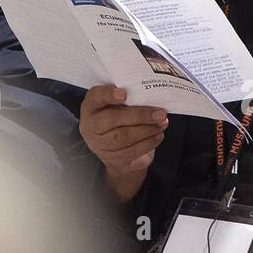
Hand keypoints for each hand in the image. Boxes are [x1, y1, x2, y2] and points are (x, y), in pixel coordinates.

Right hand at [79, 84, 168, 200]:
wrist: (115, 148)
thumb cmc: (119, 119)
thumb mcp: (118, 106)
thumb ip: (129, 98)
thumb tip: (150, 97)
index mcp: (91, 107)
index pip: (95, 97)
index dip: (108, 94)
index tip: (124, 93)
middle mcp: (91, 126)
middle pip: (113, 119)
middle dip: (140, 115)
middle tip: (160, 113)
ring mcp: (100, 145)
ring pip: (123, 137)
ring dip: (147, 130)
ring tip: (162, 123)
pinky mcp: (112, 159)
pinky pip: (132, 151)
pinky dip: (148, 142)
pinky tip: (158, 135)